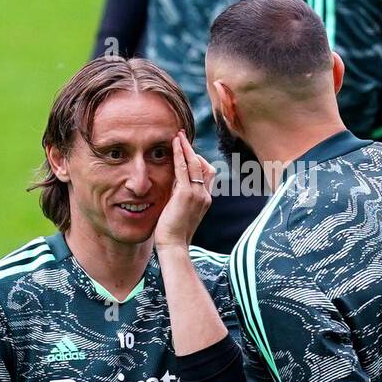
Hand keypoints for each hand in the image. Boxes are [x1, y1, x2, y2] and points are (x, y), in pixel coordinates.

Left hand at [154, 132, 214, 249]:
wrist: (174, 246)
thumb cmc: (173, 233)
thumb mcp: (180, 212)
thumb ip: (180, 198)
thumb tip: (173, 187)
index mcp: (205, 200)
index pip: (208, 174)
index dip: (198, 160)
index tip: (187, 152)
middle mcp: (205, 195)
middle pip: (205, 165)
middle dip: (193, 150)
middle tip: (182, 137)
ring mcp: (198, 194)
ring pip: (196, 163)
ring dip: (186, 148)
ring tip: (178, 136)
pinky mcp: (186, 194)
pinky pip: (184, 168)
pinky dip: (180, 154)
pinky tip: (173, 145)